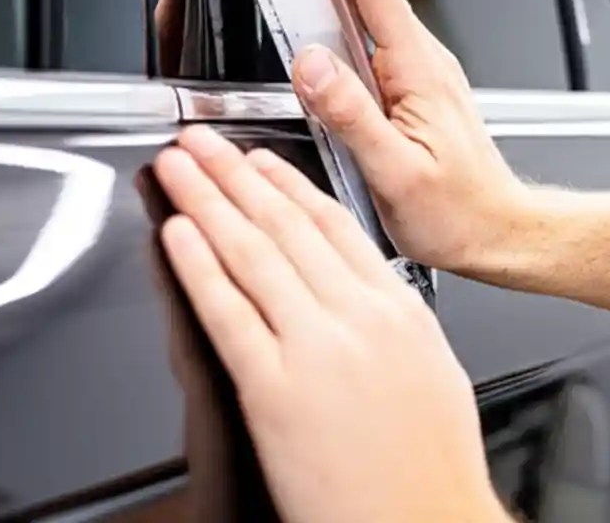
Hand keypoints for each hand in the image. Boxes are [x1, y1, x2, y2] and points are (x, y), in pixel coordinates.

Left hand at [153, 126, 508, 522]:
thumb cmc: (431, 468)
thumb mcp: (432, 372)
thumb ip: (396, 322)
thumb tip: (369, 291)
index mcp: (399, 309)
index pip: (335, 225)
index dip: (287, 184)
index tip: (260, 159)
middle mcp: (357, 318)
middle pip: (285, 224)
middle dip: (235, 174)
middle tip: (202, 140)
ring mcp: (314, 349)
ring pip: (252, 254)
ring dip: (207, 200)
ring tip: (180, 167)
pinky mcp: (273, 390)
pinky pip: (228, 311)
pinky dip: (198, 265)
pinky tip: (177, 234)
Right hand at [282, 0, 530, 272]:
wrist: (500, 235)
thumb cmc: (459, 213)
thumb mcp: (395, 172)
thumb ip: (351, 114)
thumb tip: (309, 64)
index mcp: (418, 71)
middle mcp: (423, 64)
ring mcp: (419, 76)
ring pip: (365, 18)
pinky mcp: (412, 94)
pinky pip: (368, 47)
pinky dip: (336, 30)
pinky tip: (313, 40)